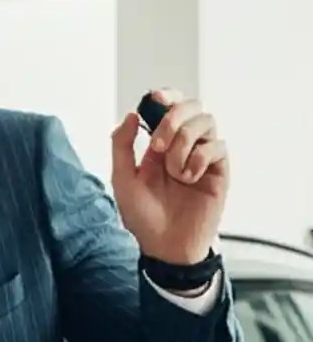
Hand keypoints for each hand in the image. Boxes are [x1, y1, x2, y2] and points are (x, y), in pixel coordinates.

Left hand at [111, 89, 228, 264]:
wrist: (164, 246)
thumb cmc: (142, 216)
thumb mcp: (122, 179)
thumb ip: (122, 145)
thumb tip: (132, 114)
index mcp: (159, 144)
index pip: (169, 106)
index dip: (166, 95)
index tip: (155, 98)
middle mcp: (183, 145)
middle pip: (191, 106)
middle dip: (173, 118)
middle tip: (158, 145)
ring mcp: (202, 157)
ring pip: (206, 122)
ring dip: (184, 141)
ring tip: (173, 170)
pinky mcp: (218, 171)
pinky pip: (217, 147)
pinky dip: (198, 158)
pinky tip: (187, 178)